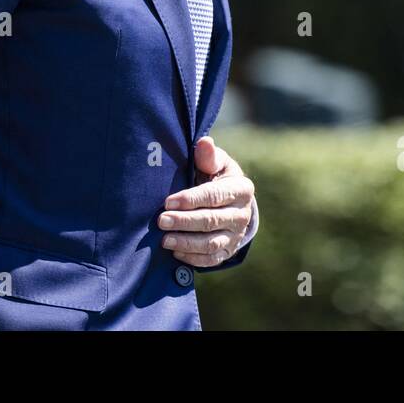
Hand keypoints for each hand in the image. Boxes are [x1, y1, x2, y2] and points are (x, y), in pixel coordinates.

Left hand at [158, 136, 254, 266]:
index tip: (168, 202)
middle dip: (184, 222)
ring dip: (186, 243)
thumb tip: (204, 143)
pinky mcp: (228, 250)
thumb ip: (209, 156)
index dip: (190, 200)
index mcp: (241, 189)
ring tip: (165, 240)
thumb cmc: (218, 176)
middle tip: (161, 221)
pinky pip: (212, 259)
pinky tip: (175, 253)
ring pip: (211, 243)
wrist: (232, 201)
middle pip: (211, 221)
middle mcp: (242, 214)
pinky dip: (193, 258)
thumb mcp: (217, 163)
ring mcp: (236, 235)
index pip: (214, 196)